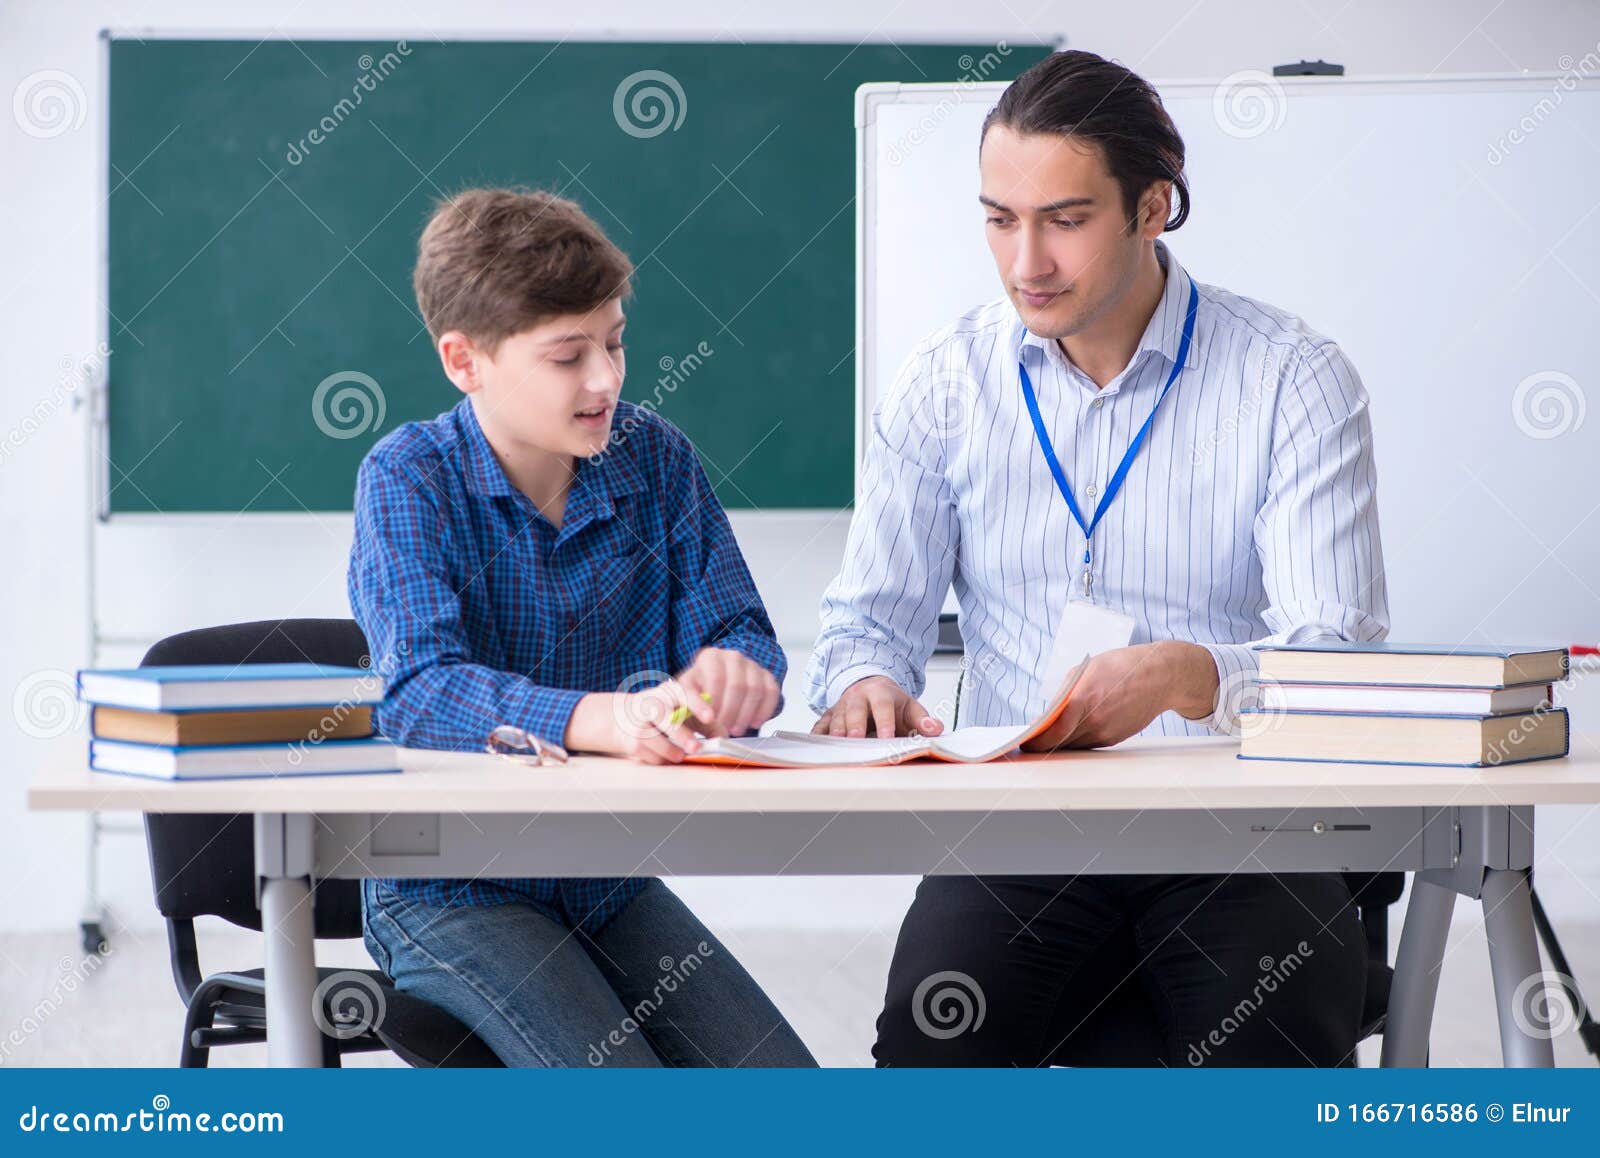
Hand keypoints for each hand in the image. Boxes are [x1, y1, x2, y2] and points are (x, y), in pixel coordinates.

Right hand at [565, 684, 708, 764]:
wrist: (623, 716)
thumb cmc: (663, 714)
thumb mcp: (684, 711)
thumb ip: (705, 723)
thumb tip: (723, 737)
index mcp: (670, 693)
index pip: (685, 695)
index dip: (698, 706)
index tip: (711, 717)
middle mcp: (652, 703)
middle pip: (666, 718)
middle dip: (682, 734)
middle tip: (697, 747)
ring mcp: (638, 722)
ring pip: (657, 741)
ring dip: (672, 751)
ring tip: (680, 754)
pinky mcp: (630, 741)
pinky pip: (650, 755)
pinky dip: (660, 758)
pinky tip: (663, 754)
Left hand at [673, 647, 781, 737]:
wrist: (717, 685)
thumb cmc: (700, 691)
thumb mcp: (688, 696)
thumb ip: (694, 708)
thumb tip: (710, 722)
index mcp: (710, 657)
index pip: (714, 678)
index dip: (714, 701)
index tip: (710, 719)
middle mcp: (732, 656)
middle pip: (736, 685)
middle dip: (730, 712)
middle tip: (723, 730)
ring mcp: (751, 665)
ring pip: (754, 689)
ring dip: (745, 715)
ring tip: (736, 729)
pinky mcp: (766, 675)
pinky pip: (771, 692)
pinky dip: (764, 711)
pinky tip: (754, 723)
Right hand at [813, 675, 945, 738]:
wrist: (870, 688)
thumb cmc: (892, 703)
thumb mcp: (910, 708)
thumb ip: (924, 720)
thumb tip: (936, 729)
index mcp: (880, 692)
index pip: (882, 706)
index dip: (885, 722)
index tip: (887, 738)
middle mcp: (857, 696)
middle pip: (854, 709)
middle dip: (854, 725)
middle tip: (855, 741)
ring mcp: (841, 705)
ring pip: (836, 717)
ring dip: (835, 731)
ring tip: (836, 745)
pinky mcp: (829, 715)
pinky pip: (820, 725)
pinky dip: (817, 735)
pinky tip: (815, 745)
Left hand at [1023, 641, 1219, 751]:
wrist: (1160, 676)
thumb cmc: (1121, 667)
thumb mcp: (1086, 671)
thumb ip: (1064, 694)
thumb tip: (1046, 716)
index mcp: (1084, 699)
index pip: (1052, 731)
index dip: (1036, 740)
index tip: (1024, 742)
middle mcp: (1095, 720)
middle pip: (1061, 742)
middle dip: (1043, 744)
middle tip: (1029, 743)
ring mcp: (1106, 732)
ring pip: (1074, 746)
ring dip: (1059, 744)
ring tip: (1044, 738)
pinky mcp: (1114, 738)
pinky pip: (1088, 744)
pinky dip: (1076, 740)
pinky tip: (1068, 734)